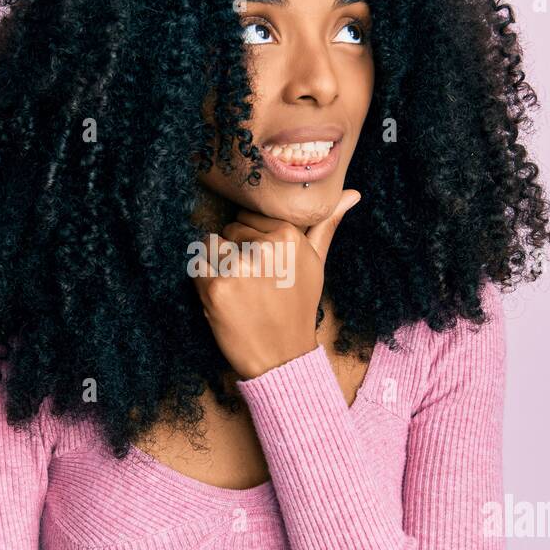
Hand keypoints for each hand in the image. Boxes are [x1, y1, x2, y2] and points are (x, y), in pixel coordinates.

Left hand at [191, 190, 361, 379]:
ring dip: (217, 264)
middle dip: (236, 252)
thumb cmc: (298, 307)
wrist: (282, 356)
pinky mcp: (216, 287)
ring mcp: (238, 267)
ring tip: (238, 289)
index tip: (264, 265)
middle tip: (253, 282)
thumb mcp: (317, 264)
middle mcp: (264, 247)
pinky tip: (224, 297)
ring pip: (211, 245)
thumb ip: (327, 225)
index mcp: (288, 235)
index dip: (252, 240)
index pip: (249, 217)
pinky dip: (204, 281)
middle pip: (229, 230)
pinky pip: (197, 266)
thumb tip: (352, 193)